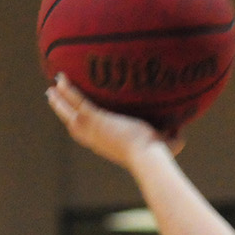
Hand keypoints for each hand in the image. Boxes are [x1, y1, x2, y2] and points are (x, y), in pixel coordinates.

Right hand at [45, 73, 181, 165]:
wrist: (147, 156)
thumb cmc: (155, 156)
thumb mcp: (162, 144)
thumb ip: (171, 137)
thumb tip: (182, 136)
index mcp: (105, 143)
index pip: (87, 133)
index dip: (78, 124)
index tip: (73, 116)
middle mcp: (94, 138)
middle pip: (71, 122)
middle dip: (62, 110)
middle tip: (52, 97)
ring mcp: (92, 128)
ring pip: (69, 111)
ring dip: (60, 98)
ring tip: (51, 87)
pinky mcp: (94, 119)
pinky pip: (77, 101)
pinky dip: (68, 90)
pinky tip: (61, 78)